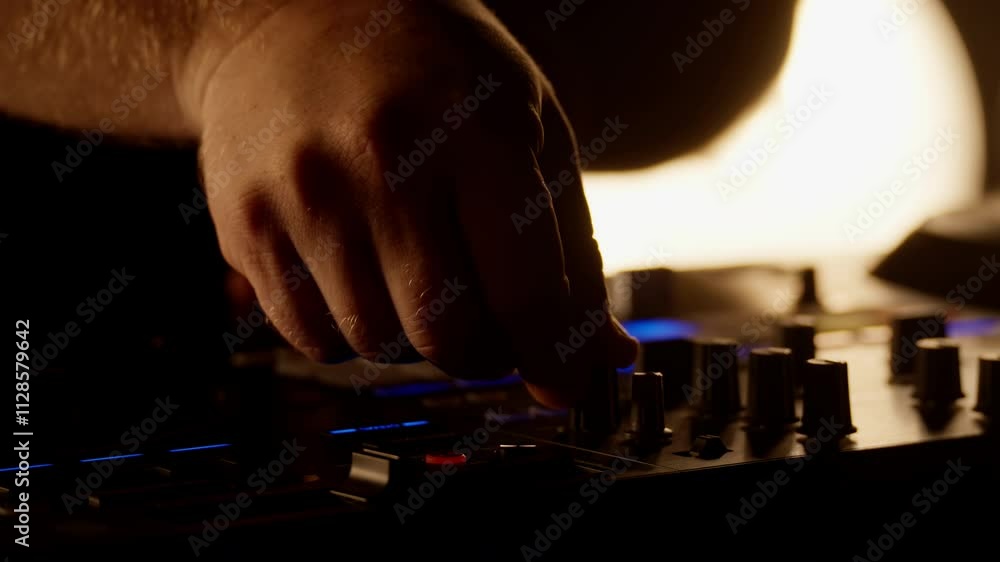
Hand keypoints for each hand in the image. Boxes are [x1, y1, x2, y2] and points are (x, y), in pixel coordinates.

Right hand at [193, 0, 636, 405]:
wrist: (289, 17)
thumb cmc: (431, 71)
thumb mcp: (523, 127)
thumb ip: (568, 245)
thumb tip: (603, 356)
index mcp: (473, 130)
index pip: (524, 288)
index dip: (554, 355)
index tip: (565, 383)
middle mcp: (381, 163)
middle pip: (444, 334)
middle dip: (482, 353)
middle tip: (489, 328)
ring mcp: (301, 196)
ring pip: (374, 345)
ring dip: (413, 340)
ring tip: (417, 279)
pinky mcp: (244, 224)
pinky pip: (309, 336)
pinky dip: (351, 332)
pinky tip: (361, 279)